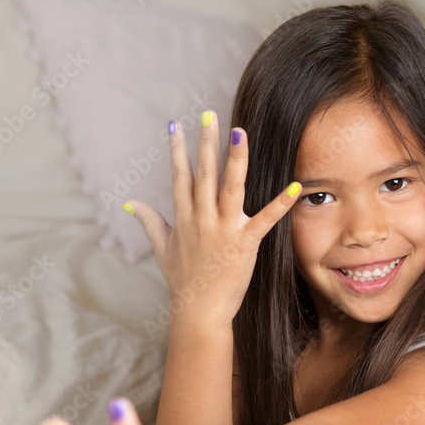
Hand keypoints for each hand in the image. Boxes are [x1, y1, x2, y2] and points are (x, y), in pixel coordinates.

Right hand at [125, 111, 300, 325]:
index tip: (175, 124)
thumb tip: (130, 203)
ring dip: (234, 159)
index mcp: (183, 218)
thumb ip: (149, 222)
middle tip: (210, 115)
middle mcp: (201, 219)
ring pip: (229, 187)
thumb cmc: (183, 281)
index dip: (177, 149)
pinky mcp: (244, 243)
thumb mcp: (162, 249)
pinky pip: (264, 219)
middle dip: (206, 142)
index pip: (179, 176)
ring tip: (239, 132)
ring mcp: (222, 229)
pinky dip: (280, 203)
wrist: (199, 310)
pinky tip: (294, 187)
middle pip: (203, 173)